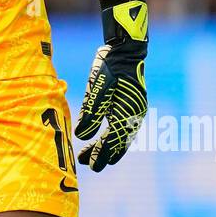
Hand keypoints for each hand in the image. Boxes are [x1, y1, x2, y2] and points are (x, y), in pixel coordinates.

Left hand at [74, 0, 147, 171]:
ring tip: (88, 155)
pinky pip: (122, 128)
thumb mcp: (98, 86)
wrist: (126, 51)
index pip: (112, 140)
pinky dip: (111, 137)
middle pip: (118, 142)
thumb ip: (91, 110)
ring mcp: (134, 111)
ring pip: (120, 137)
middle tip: (88, 166)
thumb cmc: (110, 66)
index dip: (100, 153)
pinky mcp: (130, 107)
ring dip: (105, 147)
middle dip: (103, 154)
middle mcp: (134, 115)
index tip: (90, 165)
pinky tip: (101, 140)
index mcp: (127, 112)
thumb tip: (81, 135)